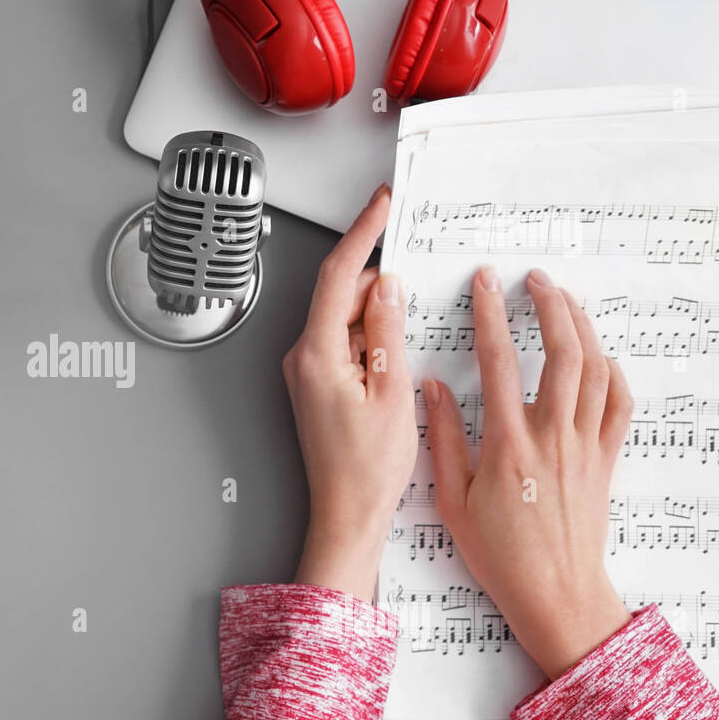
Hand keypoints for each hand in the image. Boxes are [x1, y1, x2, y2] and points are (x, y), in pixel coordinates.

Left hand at [284, 184, 417, 601]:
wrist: (347, 515)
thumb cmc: (368, 470)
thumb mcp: (392, 393)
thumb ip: (387, 333)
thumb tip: (388, 286)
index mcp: (316, 355)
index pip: (338, 274)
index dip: (363, 232)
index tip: (382, 204)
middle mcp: (302, 358)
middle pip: (340, 293)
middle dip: (378, 274)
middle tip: (416, 257)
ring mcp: (307, 371)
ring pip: (344, 318)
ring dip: (377, 310)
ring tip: (415, 316)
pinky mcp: (317, 384)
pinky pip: (344, 343)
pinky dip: (371, 335)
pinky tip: (398, 346)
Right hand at [425, 266, 633, 679]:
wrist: (556, 594)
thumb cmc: (500, 555)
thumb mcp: (452, 500)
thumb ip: (443, 439)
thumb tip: (432, 388)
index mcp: (508, 445)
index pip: (499, 362)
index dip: (490, 315)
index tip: (484, 284)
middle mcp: (553, 438)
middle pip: (561, 352)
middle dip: (549, 305)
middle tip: (534, 280)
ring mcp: (585, 447)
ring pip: (595, 369)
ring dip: (582, 327)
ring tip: (565, 301)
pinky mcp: (605, 460)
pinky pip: (619, 404)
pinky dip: (613, 372)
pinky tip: (599, 356)